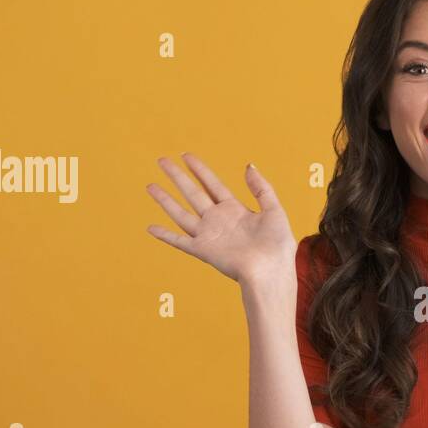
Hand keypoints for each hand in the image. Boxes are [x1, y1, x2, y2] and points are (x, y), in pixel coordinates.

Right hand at [145, 153, 295, 283]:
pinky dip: (165, 235)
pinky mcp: (203, 250)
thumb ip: (261, 188)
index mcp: (235, 210)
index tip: (186, 156)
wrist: (271, 272)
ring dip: (165, 200)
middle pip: (192, 193)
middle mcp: (218, 221)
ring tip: (150, 186)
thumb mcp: (274, 210)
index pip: (212, 184)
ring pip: (181, 213)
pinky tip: (151, 228)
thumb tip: (248, 166)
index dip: (199, 170)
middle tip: (162, 161)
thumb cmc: (277, 247)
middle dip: (177, 177)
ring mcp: (209, 235)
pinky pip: (179, 241)